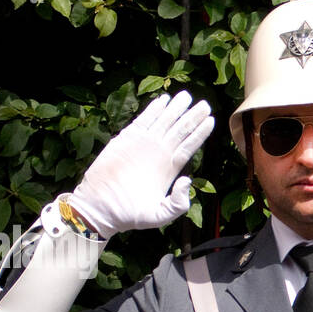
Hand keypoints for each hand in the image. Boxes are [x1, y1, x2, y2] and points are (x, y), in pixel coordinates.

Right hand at [68, 91, 213, 239]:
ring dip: (175, 109)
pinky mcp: (126, 140)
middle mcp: (159, 154)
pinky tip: (163, 100)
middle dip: (192, 117)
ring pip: (164, 122)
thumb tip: (188, 180)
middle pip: (180, 130)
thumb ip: (178, 203)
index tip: (211, 120)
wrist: (102, 208)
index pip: (189, 146)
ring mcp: (143, 145)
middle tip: (205, 104)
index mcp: (169, 169)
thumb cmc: (130, 215)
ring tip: (187, 96)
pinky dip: (153, 110)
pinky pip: (143, 121)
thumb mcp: (161, 215)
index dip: (200, 133)